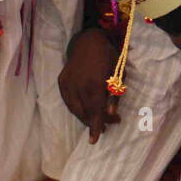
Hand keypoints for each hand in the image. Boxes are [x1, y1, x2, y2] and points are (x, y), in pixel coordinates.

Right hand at [59, 28, 120, 142]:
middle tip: (107, 125)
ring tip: (95, 121)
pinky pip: (68, 101)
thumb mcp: (119, 74)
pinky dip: (76, 109)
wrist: (87, 41)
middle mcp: (78, 85)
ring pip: (74, 108)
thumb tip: (111, 113)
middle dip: (94, 122)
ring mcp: (67, 83)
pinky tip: (84, 111)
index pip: (94, 110)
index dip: (95, 125)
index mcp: (94, 83)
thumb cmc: (108, 57)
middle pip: (84, 111)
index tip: (95, 140)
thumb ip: (115, 95)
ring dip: (85, 117)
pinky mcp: (62, 82)